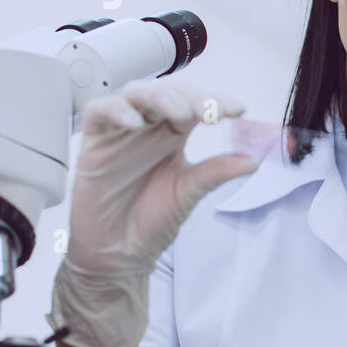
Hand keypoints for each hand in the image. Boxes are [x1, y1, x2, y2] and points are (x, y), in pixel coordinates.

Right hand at [47, 76, 259, 346]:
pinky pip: (99, 112)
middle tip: (211, 112)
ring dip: (159, 97)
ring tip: (178, 114)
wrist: (117, 254)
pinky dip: (117, 111)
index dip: (215, 101)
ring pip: (135, 93)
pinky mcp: (93, 143)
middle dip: (191, 97)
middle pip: (168, 92)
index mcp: (173, 135)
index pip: (195, 105)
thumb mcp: (189, 193)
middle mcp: (148, 128)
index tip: (238, 110)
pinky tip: (135, 123)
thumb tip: (253, 161)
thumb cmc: (150, 221)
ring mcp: (120, 133)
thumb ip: (215, 172)